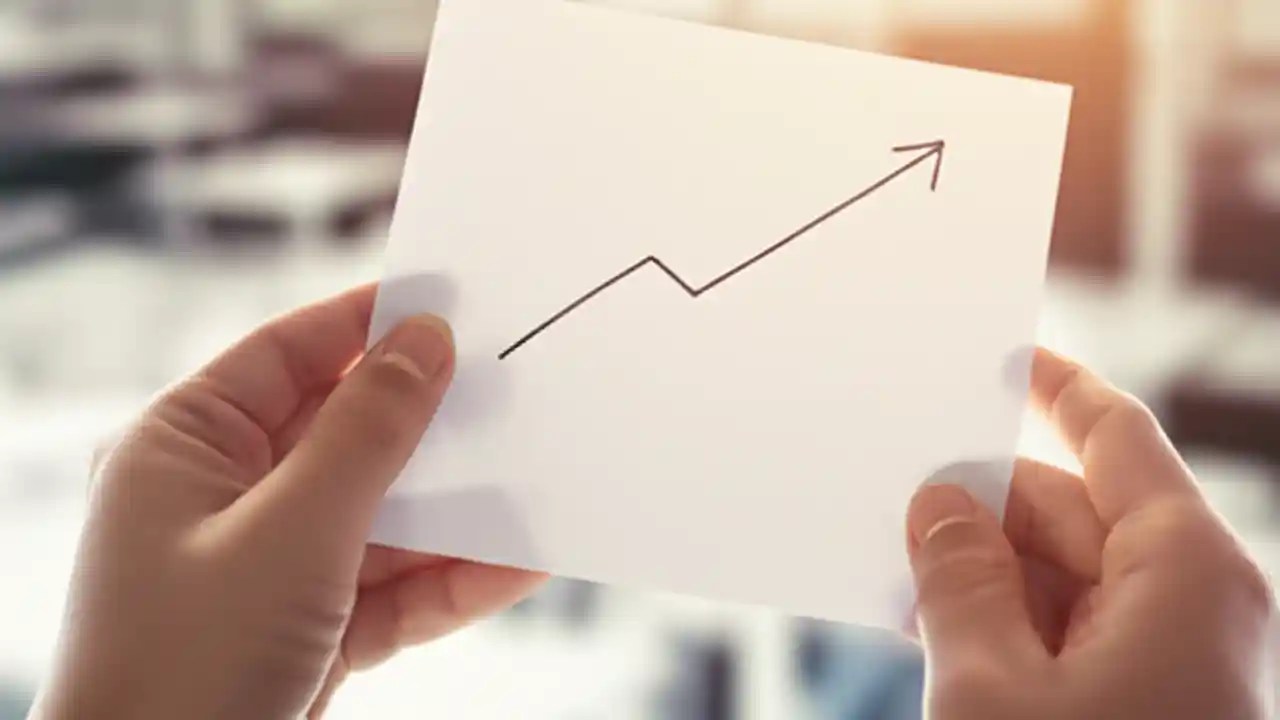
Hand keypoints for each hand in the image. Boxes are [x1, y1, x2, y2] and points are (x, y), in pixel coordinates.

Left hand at [31, 286, 546, 719]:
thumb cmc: (185, 667)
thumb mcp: (290, 531)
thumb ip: (366, 434)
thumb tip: (425, 342)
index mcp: (186, 446)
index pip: (290, 352)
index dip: (371, 322)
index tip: (452, 300)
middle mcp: (227, 495)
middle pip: (349, 432)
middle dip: (431, 424)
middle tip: (515, 390)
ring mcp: (273, 564)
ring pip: (384, 513)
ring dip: (458, 511)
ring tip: (540, 479)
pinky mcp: (313, 625)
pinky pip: (395, 586)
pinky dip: (453, 580)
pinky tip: (520, 566)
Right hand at [907, 349, 1274, 719]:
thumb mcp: (989, 687)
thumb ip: (959, 581)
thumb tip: (942, 507)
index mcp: (1186, 572)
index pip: (1116, 437)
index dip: (1053, 388)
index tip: (1001, 355)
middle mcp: (1197, 604)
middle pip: (1077, 510)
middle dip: (986, 509)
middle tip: (898, 517)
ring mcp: (1182, 660)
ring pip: (1071, 579)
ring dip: (989, 580)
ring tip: (906, 596)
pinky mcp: (1160, 702)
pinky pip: (1078, 635)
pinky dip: (1013, 629)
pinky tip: (945, 641)